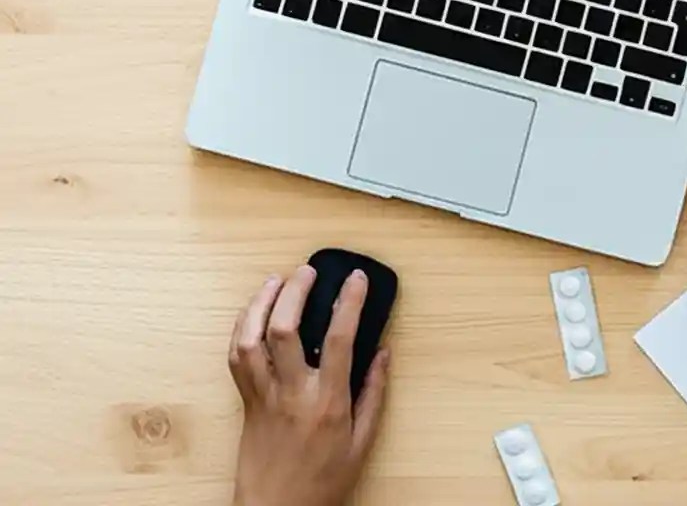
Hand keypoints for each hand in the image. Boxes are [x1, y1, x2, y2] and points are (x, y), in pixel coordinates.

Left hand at [228, 265, 390, 505]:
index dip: (349, 303)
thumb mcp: (362, 442)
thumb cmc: (322, 483)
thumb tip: (382, 353)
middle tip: (307, 272)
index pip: (339, 339)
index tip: (357, 280)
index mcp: (327, 402)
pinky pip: (236, 357)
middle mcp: (291, 393)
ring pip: (250, 339)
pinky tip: (253, 314)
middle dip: (294, 291)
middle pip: (284, 328)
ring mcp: (263, 395)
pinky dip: (242, 329)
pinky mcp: (246, 401)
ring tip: (275, 282)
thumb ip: (373, 393)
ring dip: (260, 303)